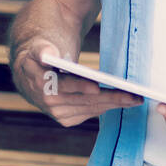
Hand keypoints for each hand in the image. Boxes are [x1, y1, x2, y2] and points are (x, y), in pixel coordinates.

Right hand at [11, 42, 142, 126]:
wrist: (31, 72)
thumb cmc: (41, 54)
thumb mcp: (39, 47)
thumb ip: (43, 50)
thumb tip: (47, 56)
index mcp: (40, 82)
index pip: (64, 86)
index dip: (81, 86)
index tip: (97, 86)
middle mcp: (48, 102)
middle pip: (84, 100)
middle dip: (110, 98)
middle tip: (133, 95)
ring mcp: (57, 112)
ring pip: (90, 109)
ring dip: (113, 104)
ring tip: (134, 99)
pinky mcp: (66, 118)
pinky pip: (89, 113)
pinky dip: (106, 107)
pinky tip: (120, 102)